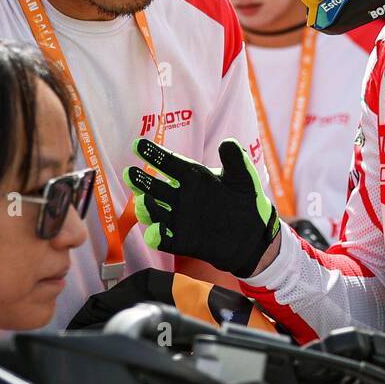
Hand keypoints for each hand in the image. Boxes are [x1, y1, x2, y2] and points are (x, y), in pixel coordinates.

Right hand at [127, 138, 279, 278]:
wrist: (254, 236)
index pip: (169, 163)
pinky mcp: (183, 241)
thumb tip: (228, 142)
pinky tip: (157, 231)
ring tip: (144, 200)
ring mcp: (180, 219)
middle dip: (141, 181)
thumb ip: (235, 160)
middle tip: (130, 173)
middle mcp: (182, 197)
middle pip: (155, 187)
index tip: (138, 144)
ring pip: (154, 212)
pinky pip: (164, 239)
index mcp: (194, 178)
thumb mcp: (243, 178)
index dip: (154, 154)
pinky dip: (157, 236)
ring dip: (146, 208)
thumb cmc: (248, 202)